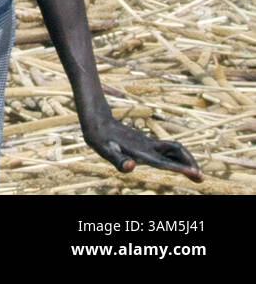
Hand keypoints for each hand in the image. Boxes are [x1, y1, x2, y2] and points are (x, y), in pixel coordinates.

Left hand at [83, 111, 201, 181]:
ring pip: (174, 149)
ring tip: (194, 174)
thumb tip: (132, 167)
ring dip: (186, 159)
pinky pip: (167, 149)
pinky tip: (176, 164)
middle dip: (190, 163)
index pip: (165, 162)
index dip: (181, 169)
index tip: (197, 175)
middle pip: (177, 151)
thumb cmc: (99, 137)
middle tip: (201, 178)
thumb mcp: (104, 150)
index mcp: (141, 151)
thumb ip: (118, 160)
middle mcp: (148, 146)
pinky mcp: (145, 142)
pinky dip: (177, 157)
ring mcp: (148, 143)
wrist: (97, 120)